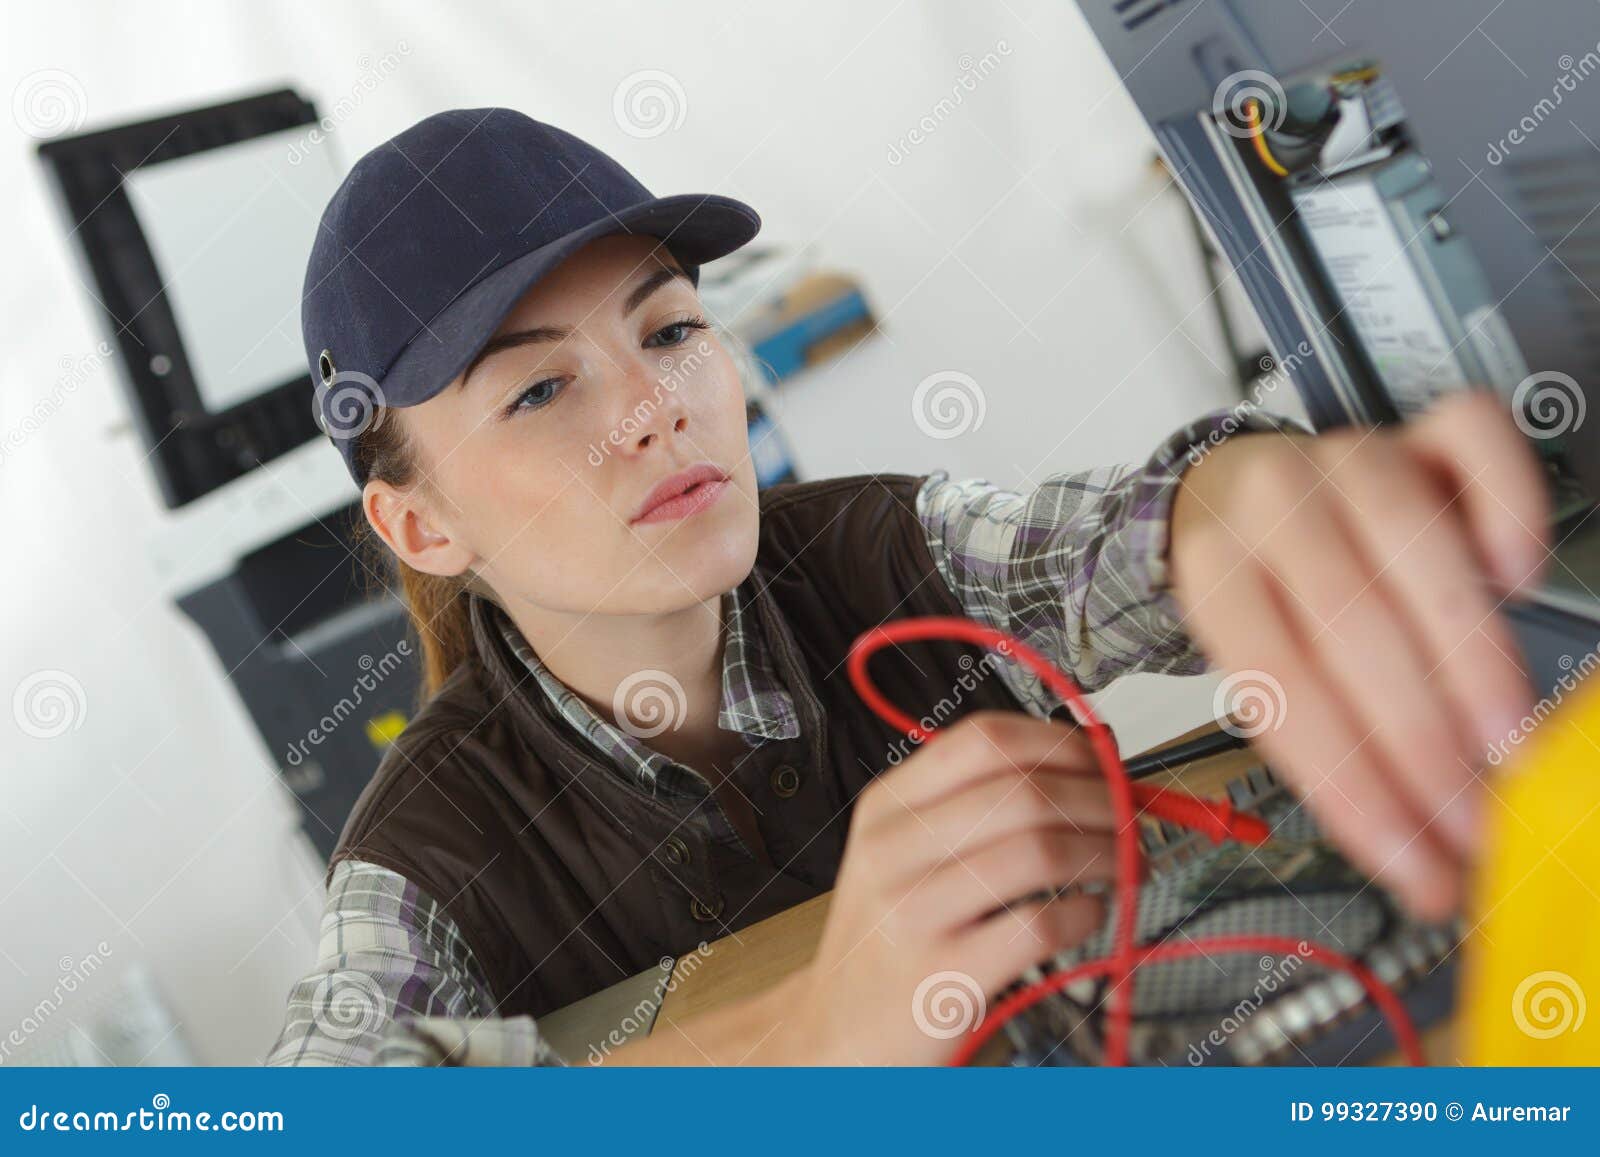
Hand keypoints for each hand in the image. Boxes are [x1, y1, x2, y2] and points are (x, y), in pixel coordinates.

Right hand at [776, 711, 1118, 1063]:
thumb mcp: (908, 854)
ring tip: (1124, 867)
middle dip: (1101, 800)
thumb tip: (1091, 761)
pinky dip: (1086, 915)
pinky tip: (1090, 916)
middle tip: (1133, 819)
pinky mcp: (944, 978)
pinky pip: (1040, 926)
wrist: (836, 1035)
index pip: (985, 740)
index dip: (1062, 744)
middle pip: (1022, 791)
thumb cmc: (888, 939)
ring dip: (1105, 853)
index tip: (1104, 763)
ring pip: (1038, 851)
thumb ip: (980, 806)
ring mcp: (913, 914)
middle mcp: (893, 851)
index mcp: (888, 806)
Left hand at [1167, 391, 1550, 921]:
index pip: (1281, 689)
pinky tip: (1516, 583)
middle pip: (1347, 624)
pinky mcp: (1422, 430)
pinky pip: (1474, 442)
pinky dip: (1508, 509)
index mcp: (1215, 573)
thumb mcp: (1262, 668)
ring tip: (1509, 746)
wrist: (1239, 494)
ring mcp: (1351, 456)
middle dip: (1420, 744)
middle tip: (1475, 824)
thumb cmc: (1265, 599)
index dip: (1352, 786)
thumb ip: (1331, 744)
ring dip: (1470, 657)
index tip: (1411, 863)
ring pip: (1411, 538)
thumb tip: (1421, 867)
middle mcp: (1275, 505)